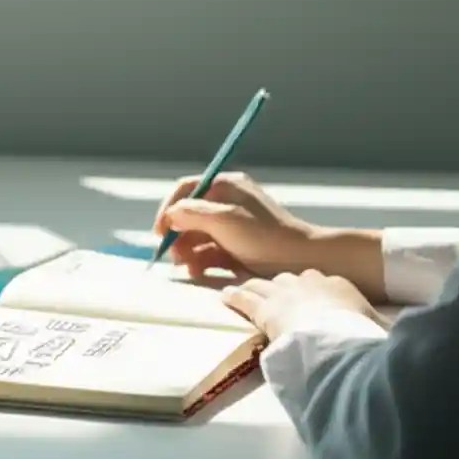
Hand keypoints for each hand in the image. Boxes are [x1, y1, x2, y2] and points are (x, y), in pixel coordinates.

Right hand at [152, 172, 387, 301]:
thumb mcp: (224, 219)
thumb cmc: (264, 235)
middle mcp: (227, 203)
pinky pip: (209, 252)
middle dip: (177, 235)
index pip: (186, 190)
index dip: (168, 208)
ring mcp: (232, 226)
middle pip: (188, 216)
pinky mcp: (236, 248)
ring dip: (186, 251)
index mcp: (225, 187)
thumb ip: (192, 213)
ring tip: (185, 266)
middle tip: (171, 254)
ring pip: (197, 237)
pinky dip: (200, 261)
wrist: (298, 260)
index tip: (160, 231)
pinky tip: (197, 271)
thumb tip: (171, 214)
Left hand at [222, 270, 379, 340]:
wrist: (337, 336)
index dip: (312, 290)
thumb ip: (381, 330)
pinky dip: (234, 296)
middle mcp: (310, 283)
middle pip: (290, 279)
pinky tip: (225, 296)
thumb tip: (398, 337)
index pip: (322, 282)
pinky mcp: (265, 307)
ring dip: (253, 287)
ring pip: (263, 284)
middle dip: (281, 286)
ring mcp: (285, 292)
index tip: (309, 296)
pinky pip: (244, 297)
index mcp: (340, 286)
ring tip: (242, 289)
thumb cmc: (361, 335)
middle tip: (274, 294)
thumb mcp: (379, 330)